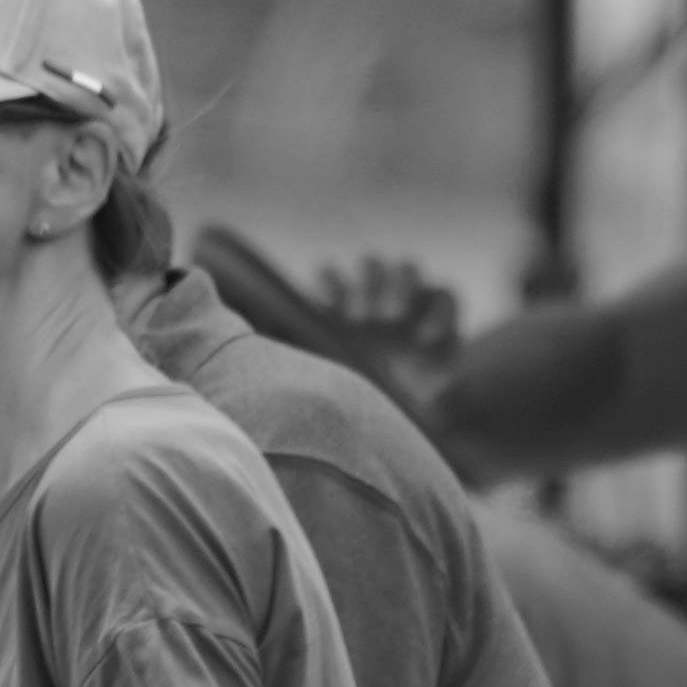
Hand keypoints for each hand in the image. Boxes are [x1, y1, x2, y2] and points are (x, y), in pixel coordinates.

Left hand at [194, 224, 459, 389]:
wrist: (417, 421)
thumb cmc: (360, 407)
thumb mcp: (326, 392)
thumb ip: (291, 373)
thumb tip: (240, 357)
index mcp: (345, 315)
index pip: (334, 280)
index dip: (331, 285)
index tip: (331, 309)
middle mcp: (377, 304)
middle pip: (371, 266)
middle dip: (366, 283)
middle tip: (363, 316)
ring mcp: (414, 308)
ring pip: (405, 267)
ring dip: (397, 285)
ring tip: (389, 318)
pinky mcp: (444, 319)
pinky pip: (447, 294)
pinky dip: (439, 312)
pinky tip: (427, 340)